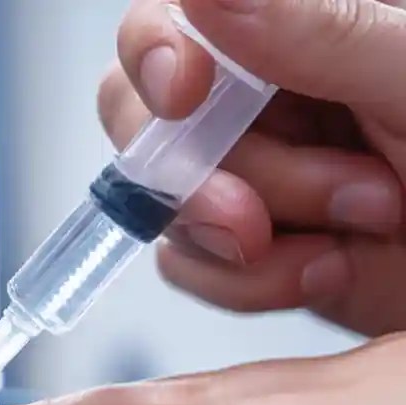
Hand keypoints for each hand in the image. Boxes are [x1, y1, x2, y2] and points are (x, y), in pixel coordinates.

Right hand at [102, 0, 405, 335]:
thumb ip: (322, 29)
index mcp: (315, 25)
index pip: (177, 16)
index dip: (159, 52)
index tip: (185, 94)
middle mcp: (273, 90)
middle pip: (149, 113)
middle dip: (205, 173)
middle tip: (262, 213)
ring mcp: (261, 170)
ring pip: (164, 196)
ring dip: (244, 235)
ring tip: (352, 232)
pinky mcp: (257, 245)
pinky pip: (188, 262)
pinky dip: (245, 282)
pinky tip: (323, 269)